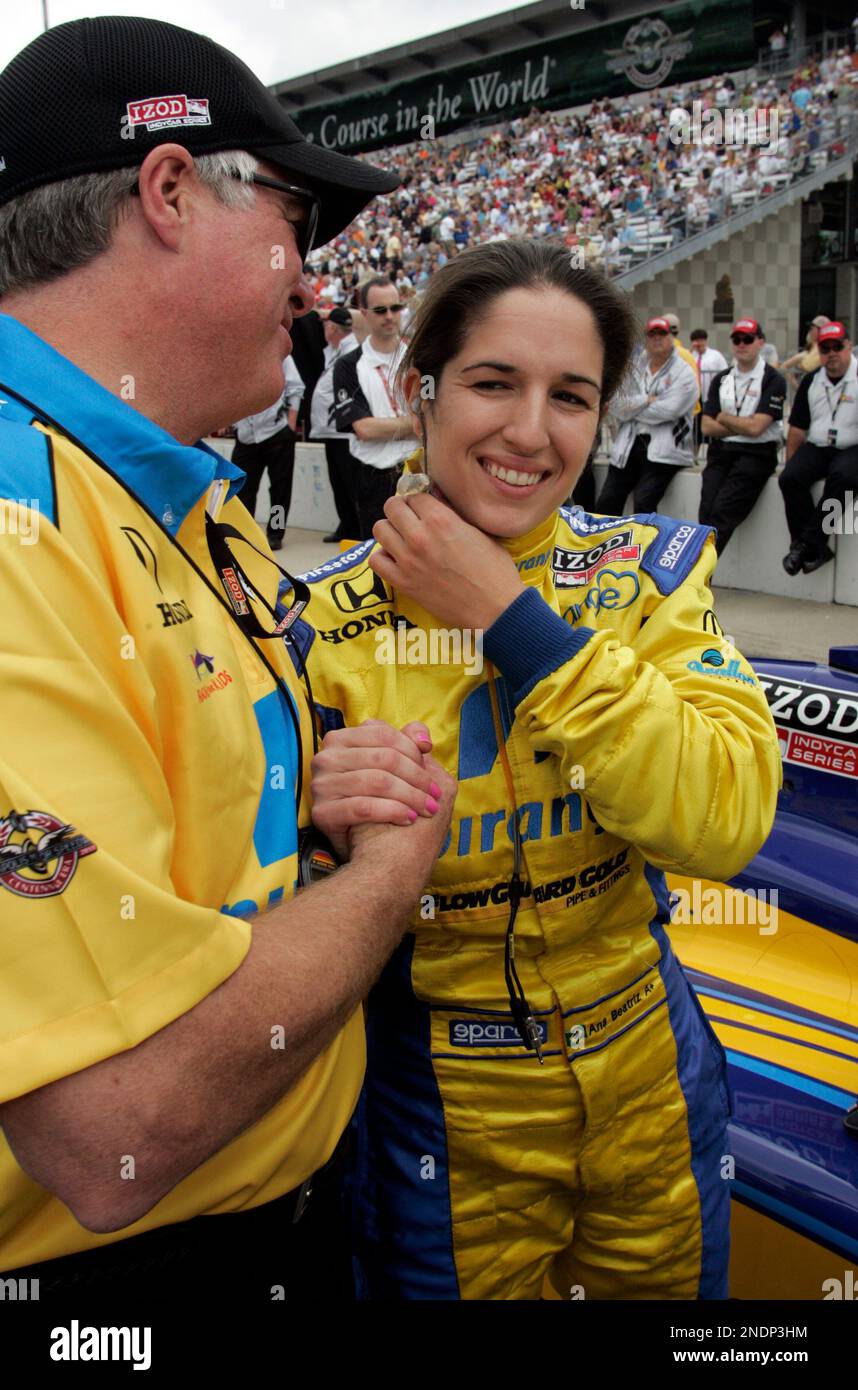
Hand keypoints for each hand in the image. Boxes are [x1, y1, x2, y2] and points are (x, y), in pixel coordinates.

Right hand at [310, 719, 441, 860]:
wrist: (363, 849)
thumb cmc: (380, 799)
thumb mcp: (391, 765)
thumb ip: (408, 743)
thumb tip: (424, 739)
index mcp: (339, 739)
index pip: (383, 734)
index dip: (413, 752)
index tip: (431, 773)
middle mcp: (325, 758)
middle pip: (384, 758)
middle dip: (416, 777)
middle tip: (435, 795)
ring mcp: (321, 785)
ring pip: (378, 781)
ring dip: (410, 796)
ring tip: (428, 809)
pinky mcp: (322, 812)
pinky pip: (364, 807)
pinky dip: (392, 812)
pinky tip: (409, 819)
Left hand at [369, 493, 524, 629]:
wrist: (495, 608)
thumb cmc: (495, 570)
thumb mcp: (480, 531)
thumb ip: (454, 515)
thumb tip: (437, 502)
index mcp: (441, 520)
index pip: (414, 494)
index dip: (419, 499)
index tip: (422, 506)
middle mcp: (420, 537)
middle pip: (392, 507)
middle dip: (401, 509)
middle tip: (410, 518)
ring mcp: (408, 560)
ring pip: (380, 530)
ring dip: (390, 530)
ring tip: (402, 537)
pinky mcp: (403, 583)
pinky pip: (376, 561)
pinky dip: (383, 556)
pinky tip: (397, 559)